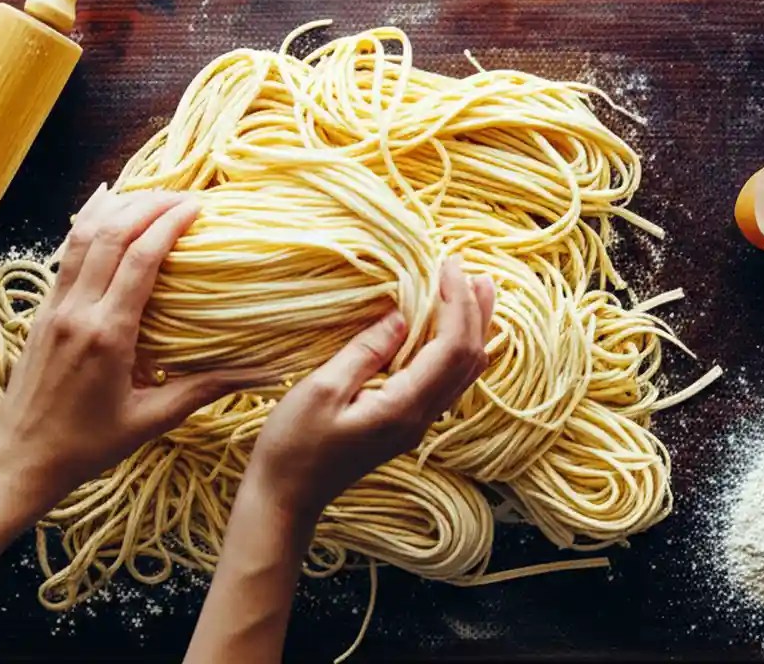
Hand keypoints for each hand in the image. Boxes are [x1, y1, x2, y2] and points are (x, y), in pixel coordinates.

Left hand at [0, 184, 252, 505]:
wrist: (22, 458)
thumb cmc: (90, 445)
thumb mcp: (152, 420)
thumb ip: (206, 388)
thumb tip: (263, 374)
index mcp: (107, 334)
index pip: (139, 259)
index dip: (169, 224)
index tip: (197, 207)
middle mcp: (77, 311)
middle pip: (110, 234)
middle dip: (148, 205)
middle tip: (183, 194)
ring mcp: (54, 307)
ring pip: (81, 236)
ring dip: (117, 207)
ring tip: (150, 191)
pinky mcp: (43, 311)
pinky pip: (65, 253)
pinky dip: (86, 222)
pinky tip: (102, 203)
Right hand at [246, 256, 494, 520]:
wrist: (286, 497)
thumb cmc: (294, 445)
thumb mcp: (323, 389)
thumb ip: (366, 351)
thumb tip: (402, 316)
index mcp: (405, 407)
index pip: (452, 347)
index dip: (458, 303)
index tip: (448, 265)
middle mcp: (421, 417)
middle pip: (469, 360)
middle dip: (477, 313)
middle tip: (477, 272)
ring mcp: (416, 424)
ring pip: (463, 372)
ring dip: (471, 330)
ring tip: (474, 294)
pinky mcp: (404, 424)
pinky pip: (445, 381)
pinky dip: (454, 348)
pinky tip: (446, 331)